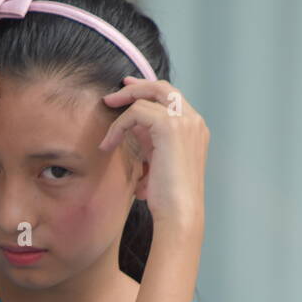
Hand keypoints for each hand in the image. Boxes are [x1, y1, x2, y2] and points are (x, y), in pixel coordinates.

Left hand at [98, 76, 208, 227]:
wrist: (179, 214)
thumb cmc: (168, 199)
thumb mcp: (158, 164)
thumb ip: (149, 143)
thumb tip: (132, 130)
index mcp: (194, 129)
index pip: (171, 99)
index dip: (147, 92)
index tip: (127, 93)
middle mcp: (194, 121)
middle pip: (162, 88)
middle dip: (136, 87)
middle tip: (114, 94)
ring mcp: (185, 121)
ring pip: (148, 96)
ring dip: (122, 108)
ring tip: (107, 131)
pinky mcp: (170, 127)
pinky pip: (137, 112)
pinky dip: (119, 125)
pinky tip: (109, 144)